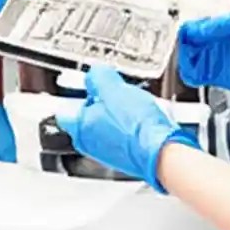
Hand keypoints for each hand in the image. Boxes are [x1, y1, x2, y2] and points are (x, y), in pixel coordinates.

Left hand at [56, 66, 199, 192]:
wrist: (163, 152)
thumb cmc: (136, 127)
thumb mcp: (112, 88)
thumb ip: (97, 77)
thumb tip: (94, 74)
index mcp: (79, 128)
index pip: (65, 108)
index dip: (78, 92)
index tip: (89, 83)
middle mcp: (90, 144)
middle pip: (90, 114)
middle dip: (103, 100)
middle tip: (116, 91)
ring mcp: (109, 152)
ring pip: (109, 123)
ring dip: (119, 111)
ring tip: (134, 104)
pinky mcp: (128, 155)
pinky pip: (125, 133)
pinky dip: (132, 124)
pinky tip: (144, 118)